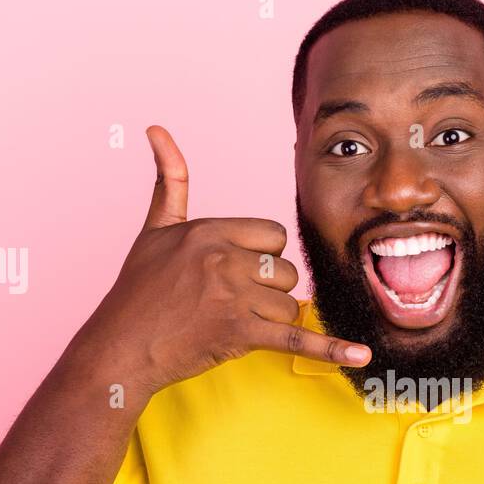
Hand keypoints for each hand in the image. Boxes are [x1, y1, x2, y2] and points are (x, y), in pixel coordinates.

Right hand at [89, 125, 370, 395]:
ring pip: (290, 304)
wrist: (121, 347)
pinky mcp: (240, 333)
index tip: (235, 272)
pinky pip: (296, 338)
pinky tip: (362, 354)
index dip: (263, 257)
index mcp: (210, 230)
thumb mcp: (154, 229)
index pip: (274, 235)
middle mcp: (223, 258)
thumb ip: (170, 180)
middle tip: (230, 303)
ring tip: (231, 324)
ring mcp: (233, 296)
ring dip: (271, 319)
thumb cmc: (139, 291)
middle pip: (286, 271)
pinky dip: (330, 348)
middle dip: (269, 290)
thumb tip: (158, 129)